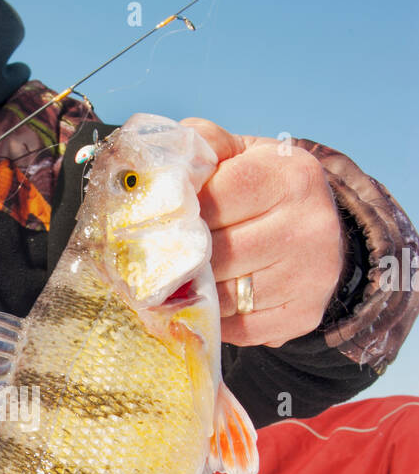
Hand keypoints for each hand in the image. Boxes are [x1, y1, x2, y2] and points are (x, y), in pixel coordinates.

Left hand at [180, 117, 344, 346]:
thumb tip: (159, 164)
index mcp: (291, 177)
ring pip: (225, 296)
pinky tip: (206, 302)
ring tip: (175, 281)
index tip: (160, 220)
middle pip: (218, 254)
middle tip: (154, 258)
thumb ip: (202, 145)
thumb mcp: (241, 153)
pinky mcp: (305, 314)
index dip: (180, 213)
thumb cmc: (264, 187)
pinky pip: (240, 329)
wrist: (320, 227)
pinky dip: (216, 319)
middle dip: (181, 257)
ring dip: (194, 292)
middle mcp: (310, 226)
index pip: (215, 200)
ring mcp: (311, 275)